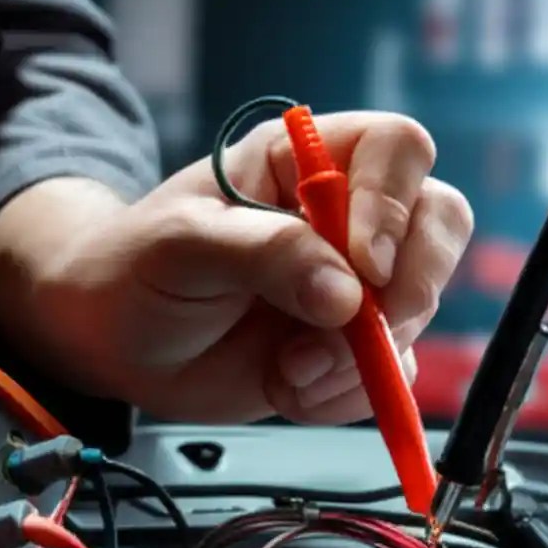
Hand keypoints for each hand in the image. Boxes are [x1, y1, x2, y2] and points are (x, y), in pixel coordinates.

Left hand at [0, 112, 472, 423]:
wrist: (109, 340)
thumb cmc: (134, 269)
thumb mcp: (183, 245)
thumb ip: (264, 255)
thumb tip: (346, 293)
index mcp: (305, 163)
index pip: (395, 151)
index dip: (394, 204)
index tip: (363, 266)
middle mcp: (344, 218)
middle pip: (438, 225)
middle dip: (407, 290)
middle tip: (357, 332)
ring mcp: (352, 286)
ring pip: (418, 310)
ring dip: (362, 357)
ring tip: (288, 369)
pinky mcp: (348, 349)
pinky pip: (389, 375)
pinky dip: (346, 396)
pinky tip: (288, 389)